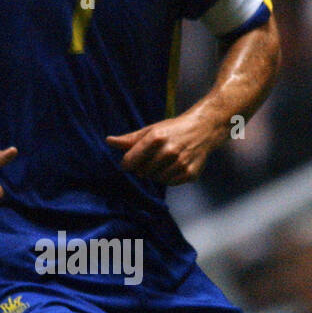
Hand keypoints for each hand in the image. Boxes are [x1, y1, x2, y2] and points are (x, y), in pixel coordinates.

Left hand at [106, 112, 220, 184]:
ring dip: (156, 173)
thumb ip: (129, 139)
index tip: (129, 162)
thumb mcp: (151, 130)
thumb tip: (108, 141)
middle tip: (153, 157)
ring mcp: (180, 164)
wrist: (203, 129)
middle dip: (143, 167)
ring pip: (155, 179)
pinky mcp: (189, 174)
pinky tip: (174, 166)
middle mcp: (169, 151)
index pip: (130, 161)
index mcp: (156, 138)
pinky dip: (169, 177)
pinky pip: (169, 183)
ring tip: (164, 161)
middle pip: (142, 172)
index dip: (127, 163)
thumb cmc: (173, 129)